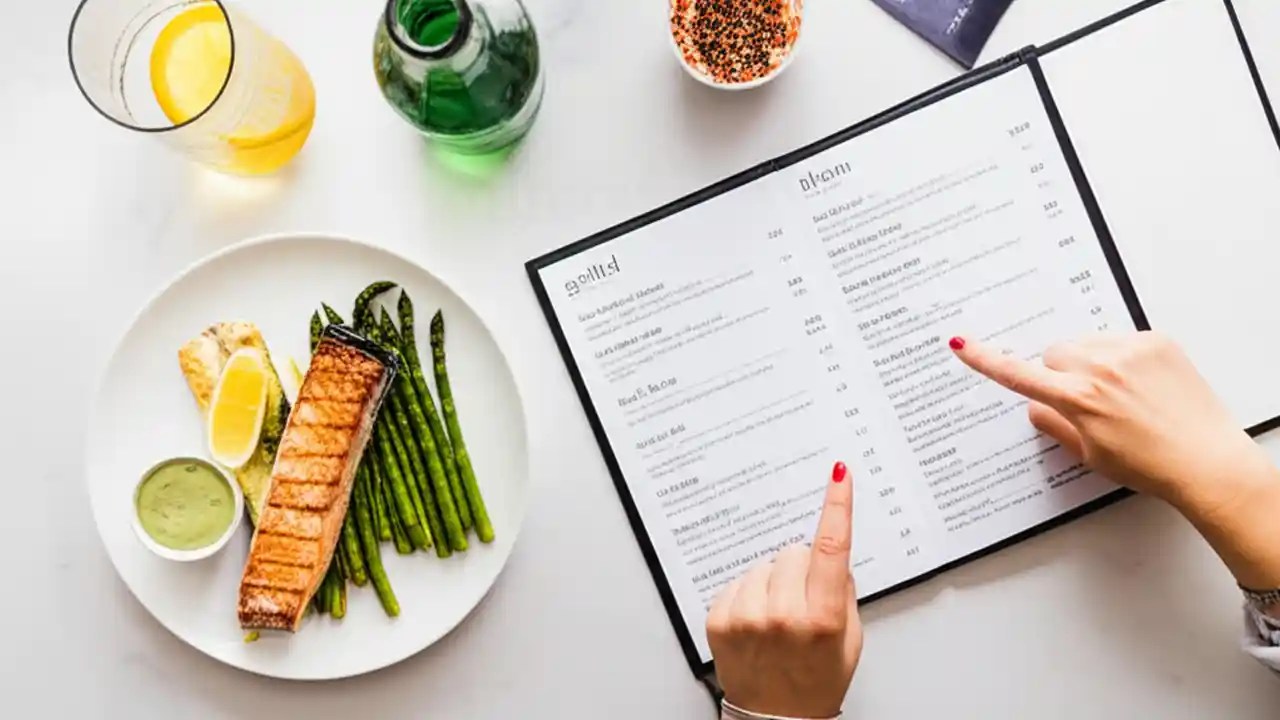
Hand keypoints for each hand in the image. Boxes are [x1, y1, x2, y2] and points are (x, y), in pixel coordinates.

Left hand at [706, 462, 861, 718]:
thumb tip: (832, 551)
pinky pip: (738, 581)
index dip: (837, 506)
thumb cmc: (816, 682)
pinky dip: (748, 595)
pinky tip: (755, 623)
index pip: (831, 549)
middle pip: (793, 552)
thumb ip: (843, 591)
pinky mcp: (720, 620)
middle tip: (803, 603)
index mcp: (823, 619)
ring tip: (776, 618)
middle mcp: (783, 615)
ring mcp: (747, 617)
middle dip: (801, 570)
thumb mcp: (850, 640)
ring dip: (772, 582)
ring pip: (764, 565)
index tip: (839, 476)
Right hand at [951, 331, 1279, 588]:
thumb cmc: (1152, 466)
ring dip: (1091, 362)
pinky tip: (1140, 385)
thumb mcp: (1089, 455)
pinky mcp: (1156, 341)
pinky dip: (1122, 358)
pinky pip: (1119, 339)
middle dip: (1060, 372)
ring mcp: (1131, 351)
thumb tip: (1035, 405)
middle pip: (1055, 354)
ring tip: (1119, 395)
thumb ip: (1054, 424)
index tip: (962, 345)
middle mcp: (1102, 369)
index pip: (1019, 376)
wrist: (1207, 461)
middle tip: (1082, 400)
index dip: (986, 361)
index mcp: (1079, 400)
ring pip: (1085, 343)